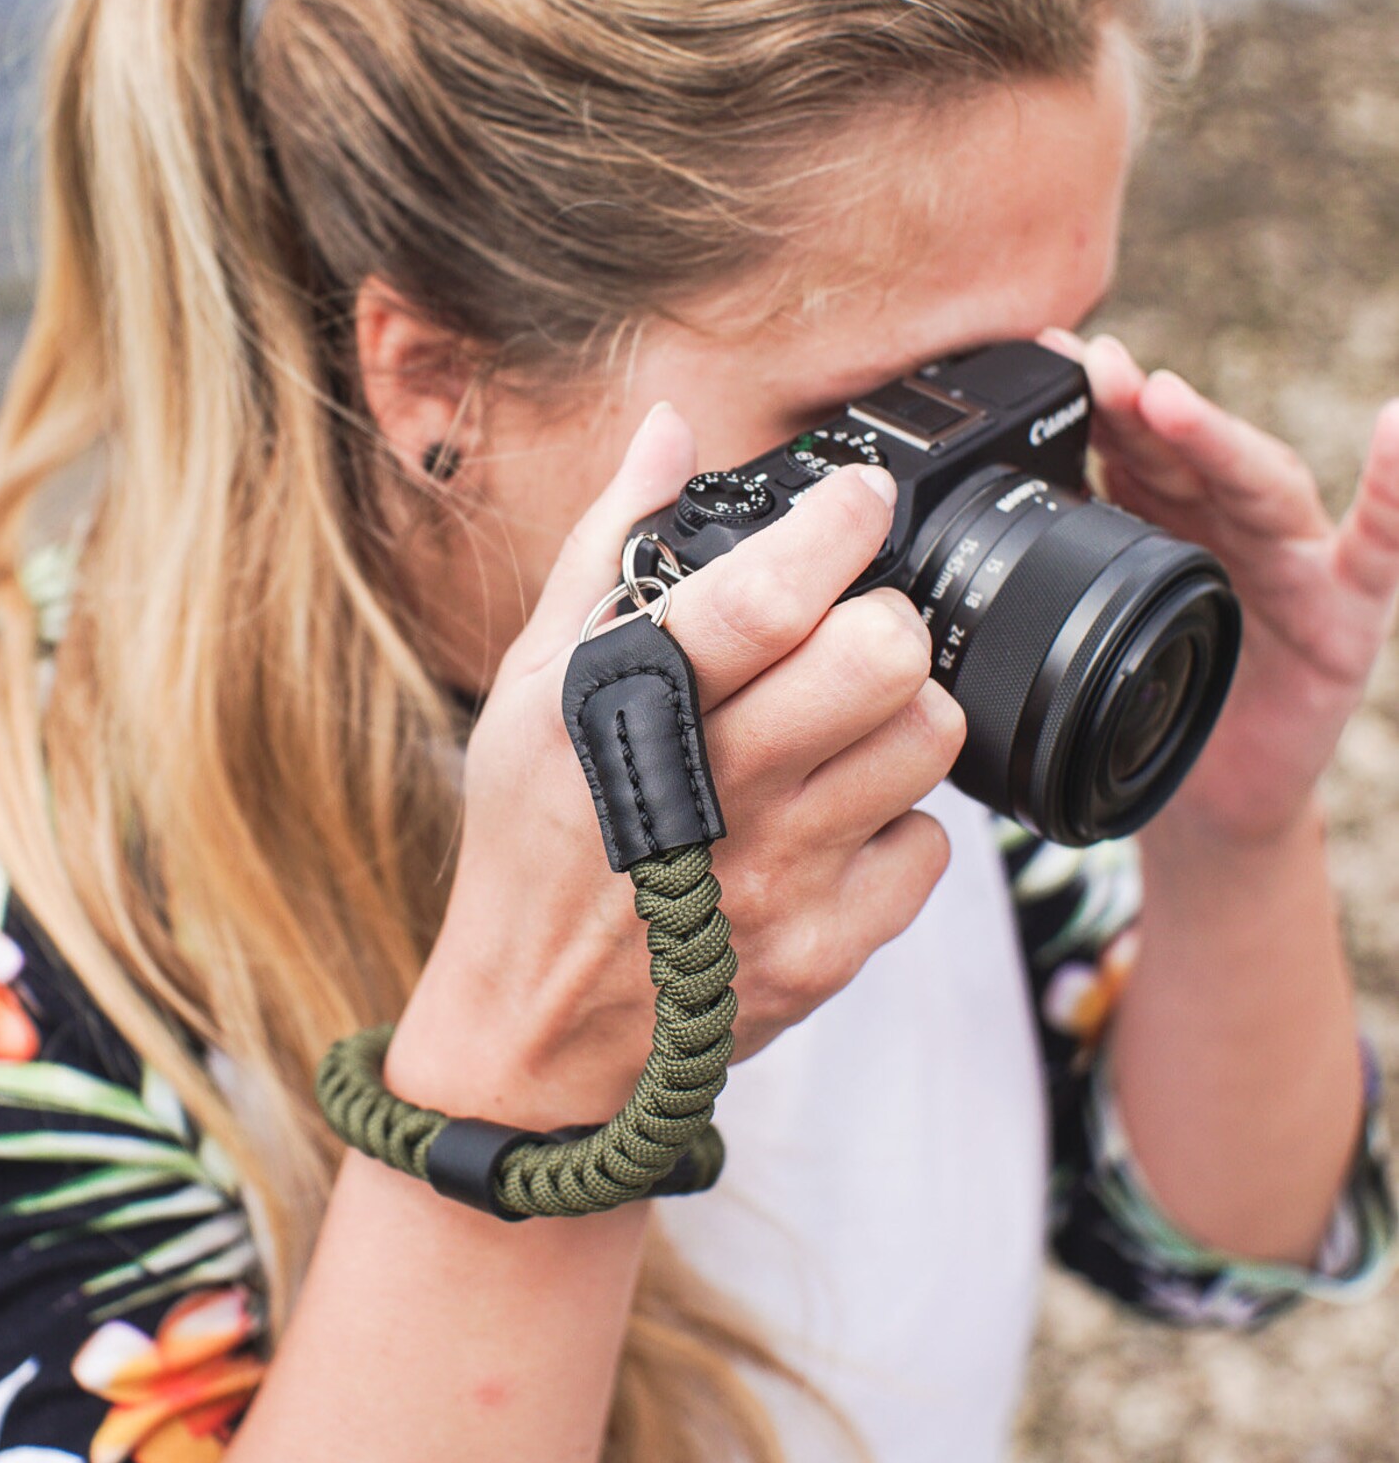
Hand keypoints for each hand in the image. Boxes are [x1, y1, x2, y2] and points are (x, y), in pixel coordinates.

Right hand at [387, 403, 963, 1125]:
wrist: (537, 1035)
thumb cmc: (533, 841)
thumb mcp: (534, 686)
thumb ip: (607, 546)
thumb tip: (670, 426)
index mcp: (623, 710)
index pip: (761, 599)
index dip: (836, 527)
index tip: (860, 498)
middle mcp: (707, 794)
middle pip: (881, 659)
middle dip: (884, 621)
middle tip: (851, 631)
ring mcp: (772, 880)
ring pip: (924, 741)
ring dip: (900, 716)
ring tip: (843, 727)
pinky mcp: (823, 952)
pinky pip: (929, 848)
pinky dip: (897, 826)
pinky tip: (836, 825)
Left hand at [1041, 327, 1398, 845]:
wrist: (1214, 794)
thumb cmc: (1153, 700)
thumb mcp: (1100, 630)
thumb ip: (1068, 566)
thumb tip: (973, 523)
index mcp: (1165, 520)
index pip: (1132, 450)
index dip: (1096, 404)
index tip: (1053, 356)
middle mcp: (1231, 524)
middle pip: (1189, 456)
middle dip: (1145, 410)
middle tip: (1102, 370)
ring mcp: (1293, 560)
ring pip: (1259, 485)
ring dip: (1218, 439)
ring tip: (1170, 401)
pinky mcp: (1346, 609)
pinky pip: (1382, 545)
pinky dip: (1397, 490)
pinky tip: (1398, 429)